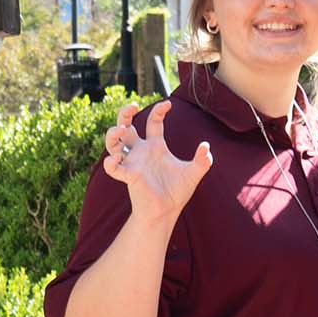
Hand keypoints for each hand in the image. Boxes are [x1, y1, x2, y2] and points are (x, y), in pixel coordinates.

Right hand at [102, 101, 213, 225]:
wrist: (167, 212)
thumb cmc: (177, 192)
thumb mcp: (193, 173)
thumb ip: (202, 160)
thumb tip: (206, 147)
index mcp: (155, 146)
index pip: (153, 122)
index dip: (158, 111)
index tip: (167, 104)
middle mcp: (141, 152)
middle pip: (125, 126)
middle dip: (124, 114)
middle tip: (132, 106)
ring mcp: (132, 163)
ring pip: (113, 143)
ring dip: (113, 134)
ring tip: (121, 130)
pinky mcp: (128, 176)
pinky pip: (113, 168)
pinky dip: (111, 163)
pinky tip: (115, 159)